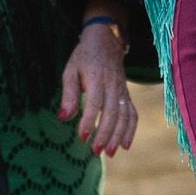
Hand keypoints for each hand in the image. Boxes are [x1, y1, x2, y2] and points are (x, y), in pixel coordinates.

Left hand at [58, 22, 135, 155]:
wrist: (106, 41)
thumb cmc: (84, 57)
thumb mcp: (71, 71)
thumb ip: (68, 95)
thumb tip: (63, 118)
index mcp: (96, 77)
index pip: (95, 103)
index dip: (89, 121)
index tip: (82, 137)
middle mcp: (112, 85)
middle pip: (112, 113)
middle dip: (105, 134)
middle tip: (96, 152)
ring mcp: (122, 90)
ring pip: (124, 115)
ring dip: (118, 136)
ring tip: (109, 153)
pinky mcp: (127, 95)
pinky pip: (132, 113)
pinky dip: (131, 130)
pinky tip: (125, 145)